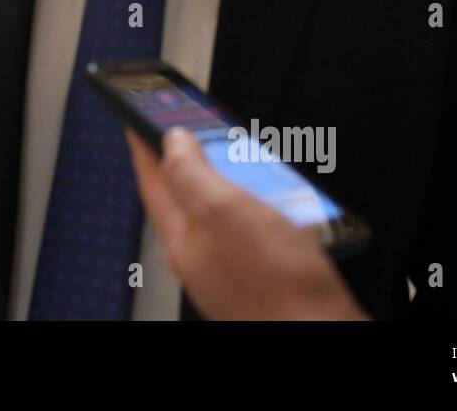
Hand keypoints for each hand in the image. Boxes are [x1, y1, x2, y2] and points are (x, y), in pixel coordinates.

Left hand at [127, 127, 366, 320]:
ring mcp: (233, 270)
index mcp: (183, 239)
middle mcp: (203, 257)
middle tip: (198, 132)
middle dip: (194, 161)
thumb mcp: (224, 210)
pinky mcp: (264, 278)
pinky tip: (284, 206)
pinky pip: (255, 232)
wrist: (318, 336)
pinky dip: (264, 210)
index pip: (154, 182)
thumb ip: (191, 173)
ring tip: (249, 163)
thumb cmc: (276, 287)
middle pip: (189, 196)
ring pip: (226, 213)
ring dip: (236, 184)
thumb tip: (172, 142)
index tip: (138, 120)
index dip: (145, 146)